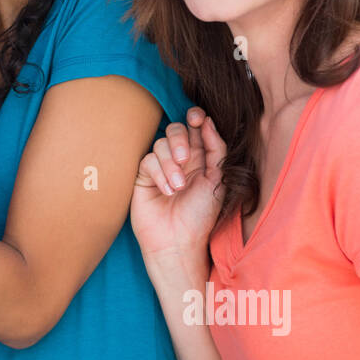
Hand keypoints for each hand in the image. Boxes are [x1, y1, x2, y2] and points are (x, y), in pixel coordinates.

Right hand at [130, 106, 227, 281]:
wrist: (178, 242)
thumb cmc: (200, 215)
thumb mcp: (217, 180)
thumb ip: (216, 149)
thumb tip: (207, 121)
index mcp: (201, 158)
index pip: (195, 128)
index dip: (195, 117)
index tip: (197, 119)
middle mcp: (180, 159)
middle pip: (176, 129)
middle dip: (180, 140)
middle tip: (186, 160)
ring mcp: (160, 167)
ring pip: (160, 144)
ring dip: (171, 165)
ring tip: (178, 188)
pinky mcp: (143, 177)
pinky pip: (148, 161)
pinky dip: (159, 174)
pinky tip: (167, 192)